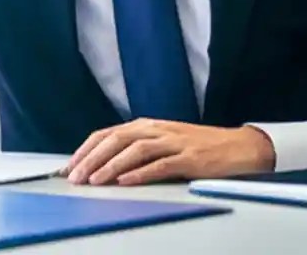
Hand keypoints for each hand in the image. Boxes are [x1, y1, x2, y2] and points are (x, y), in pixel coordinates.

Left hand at [62, 119, 274, 185]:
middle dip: (91, 159)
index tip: (68, 167)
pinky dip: (141, 173)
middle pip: (115, 140)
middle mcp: (156, 130)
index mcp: (145, 125)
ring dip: (111, 166)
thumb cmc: (196, 147)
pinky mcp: (191, 158)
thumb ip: (135, 150)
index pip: (106, 134)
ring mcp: (174, 142)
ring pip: (135, 150)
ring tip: (94, 181)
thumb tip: (101, 167)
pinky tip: (126, 181)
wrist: (238, 146)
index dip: (85, 150)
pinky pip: (161, 164)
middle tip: (75, 177)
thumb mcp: (161, 143)